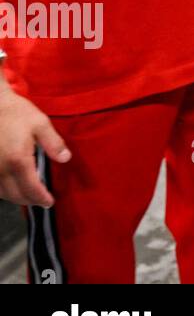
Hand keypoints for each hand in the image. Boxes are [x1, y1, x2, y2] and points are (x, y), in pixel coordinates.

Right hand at [0, 86, 68, 206]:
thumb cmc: (16, 112)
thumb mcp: (40, 123)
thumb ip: (53, 143)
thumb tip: (65, 159)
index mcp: (18, 160)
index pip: (31, 189)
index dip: (41, 198)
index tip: (49, 202)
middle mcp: (0, 169)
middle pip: (15, 195)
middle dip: (30, 201)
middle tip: (41, 201)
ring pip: (2, 193)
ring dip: (16, 197)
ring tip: (29, 195)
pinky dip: (3, 191)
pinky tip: (12, 185)